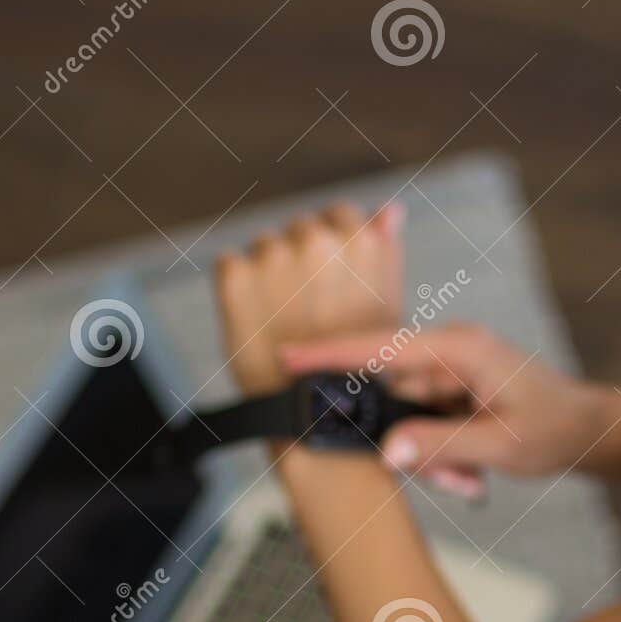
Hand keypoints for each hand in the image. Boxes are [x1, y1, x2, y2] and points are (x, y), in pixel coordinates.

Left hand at [213, 202, 402, 395]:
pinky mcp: (236, 276)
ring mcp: (275, 256)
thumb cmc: (353, 366)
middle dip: (300, 261)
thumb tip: (390, 209)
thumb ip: (385, 250)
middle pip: (300, 228)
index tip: (330, 283)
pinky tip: (257, 318)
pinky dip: (236, 289)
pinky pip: (229, 264)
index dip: (334, 249)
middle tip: (307, 310)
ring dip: (267, 274)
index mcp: (361, 241)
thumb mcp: (386, 306)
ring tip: (283, 319)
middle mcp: (319, 241)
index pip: (339, 214)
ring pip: (264, 245)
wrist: (312, 412)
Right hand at [279, 322, 611, 497]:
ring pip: (404, 421)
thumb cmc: (555, 428)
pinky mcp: (447, 391)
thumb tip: (386, 451)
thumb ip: (440, 446)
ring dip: (430, 459)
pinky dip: (439, 457)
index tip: (285, 356)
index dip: (329, 353)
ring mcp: (446, 372)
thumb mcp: (500, 445)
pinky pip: (420, 428)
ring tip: (472, 480)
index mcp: (459, 348)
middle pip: (389, 398)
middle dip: (411, 447)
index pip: (380, 347)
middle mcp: (447, 352)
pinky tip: (471, 474)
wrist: (589, 429)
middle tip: (456, 480)